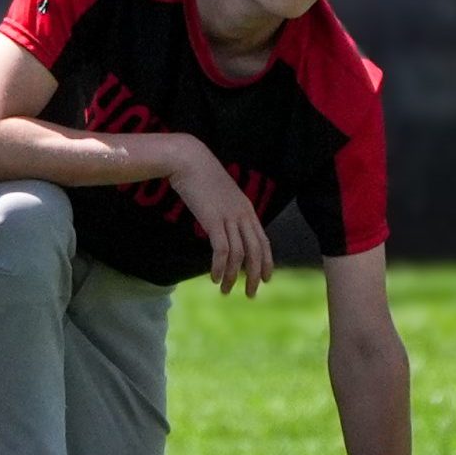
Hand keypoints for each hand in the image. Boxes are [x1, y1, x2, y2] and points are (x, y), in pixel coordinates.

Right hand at [171, 149, 272, 297]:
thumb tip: (223, 228)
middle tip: (250, 294)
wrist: (189, 160)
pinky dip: (220, 267)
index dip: (266, 262)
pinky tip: (215, 278)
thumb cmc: (200, 175)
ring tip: (226, 290)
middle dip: (254, 275)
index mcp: (247, 209)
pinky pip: (221, 250)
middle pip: (256, 251)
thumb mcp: (220, 195)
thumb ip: (226, 211)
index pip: (263, 241)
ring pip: (239, 254)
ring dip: (233, 276)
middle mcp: (243, 215)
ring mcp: (230, 218)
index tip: (265, 279)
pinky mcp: (214, 221)